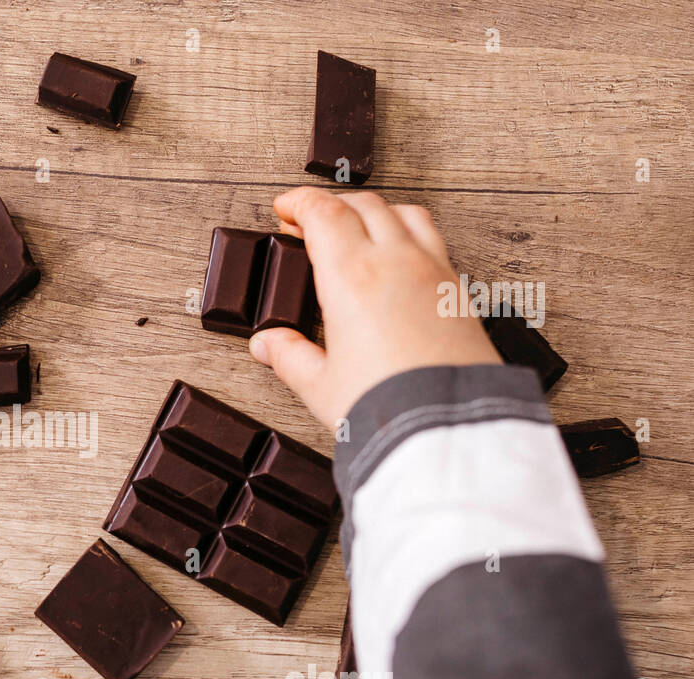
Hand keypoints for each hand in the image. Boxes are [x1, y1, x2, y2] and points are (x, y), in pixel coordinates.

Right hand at [250, 187, 499, 429]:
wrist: (448, 428)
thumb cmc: (387, 406)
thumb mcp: (320, 386)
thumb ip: (289, 357)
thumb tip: (269, 343)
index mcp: (352, 276)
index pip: (323, 214)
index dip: (299, 203)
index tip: (285, 209)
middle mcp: (396, 262)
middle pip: (362, 205)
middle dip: (330, 206)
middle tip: (307, 222)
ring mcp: (433, 271)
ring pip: (403, 212)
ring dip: (373, 211)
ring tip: (355, 229)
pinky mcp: (458, 291)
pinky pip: (432, 239)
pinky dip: (406, 232)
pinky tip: (397, 258)